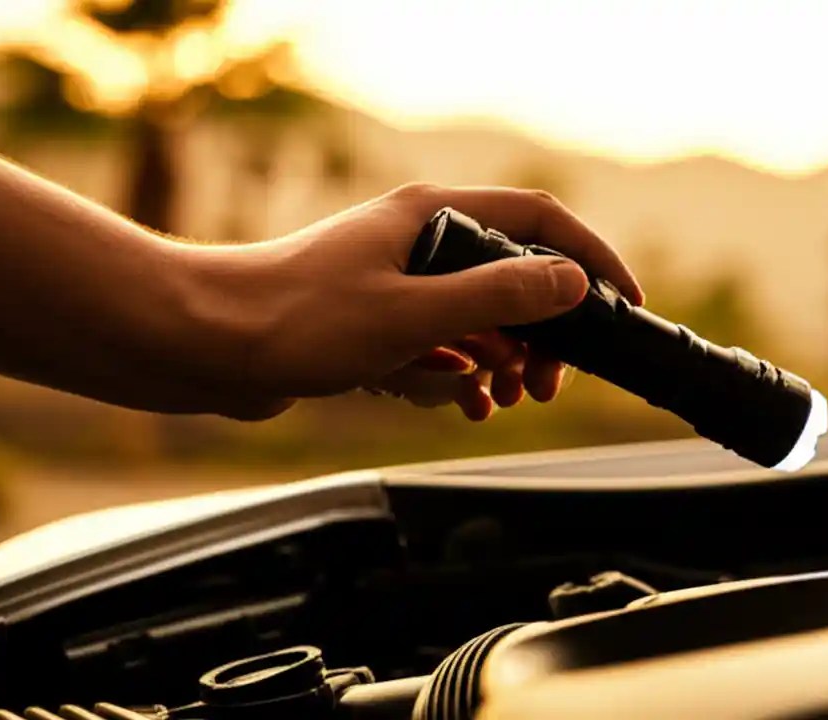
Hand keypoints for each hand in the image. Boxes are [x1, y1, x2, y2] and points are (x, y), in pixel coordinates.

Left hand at [203, 183, 642, 420]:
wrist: (206, 346)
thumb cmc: (295, 318)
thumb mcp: (413, 312)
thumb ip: (497, 295)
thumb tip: (570, 284)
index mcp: (431, 216)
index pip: (539, 220)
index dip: (589, 259)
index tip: (621, 304)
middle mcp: (418, 240)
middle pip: (513, 278)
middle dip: (537, 334)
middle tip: (544, 382)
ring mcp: (397, 281)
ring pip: (478, 320)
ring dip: (495, 361)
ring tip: (496, 397)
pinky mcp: (376, 321)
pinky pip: (439, 347)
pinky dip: (453, 376)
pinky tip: (455, 400)